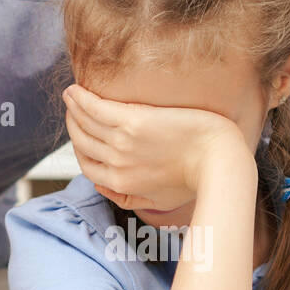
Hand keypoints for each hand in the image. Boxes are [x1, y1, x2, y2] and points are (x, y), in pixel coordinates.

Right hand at [62, 83, 246, 211]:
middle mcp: (117, 164)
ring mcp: (123, 143)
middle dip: (73, 127)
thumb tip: (103, 187)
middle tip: (73, 110)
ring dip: (73, 108)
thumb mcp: (160, 200)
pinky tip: (75, 90)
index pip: (88, 167)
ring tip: (70, 95)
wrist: (219, 161)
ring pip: (85, 124)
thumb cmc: (196, 179)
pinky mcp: (134, 122)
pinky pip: (97, 109)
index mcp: (121, 183)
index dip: (81, 150)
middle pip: (83, 144)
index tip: (82, 135)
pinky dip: (81, 99)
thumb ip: (129, 197)